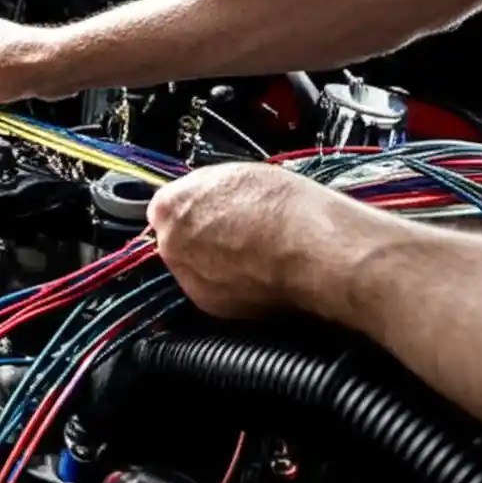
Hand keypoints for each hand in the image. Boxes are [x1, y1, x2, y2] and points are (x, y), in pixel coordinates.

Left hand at [147, 162, 406, 320]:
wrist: (313, 249)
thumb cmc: (284, 206)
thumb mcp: (238, 175)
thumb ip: (207, 191)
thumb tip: (206, 199)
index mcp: (170, 207)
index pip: (168, 207)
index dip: (195, 208)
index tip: (213, 211)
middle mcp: (171, 246)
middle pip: (178, 240)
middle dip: (202, 237)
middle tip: (239, 232)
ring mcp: (190, 280)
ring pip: (196, 268)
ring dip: (216, 263)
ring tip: (255, 253)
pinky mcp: (212, 307)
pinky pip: (216, 291)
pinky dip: (232, 285)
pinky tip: (260, 272)